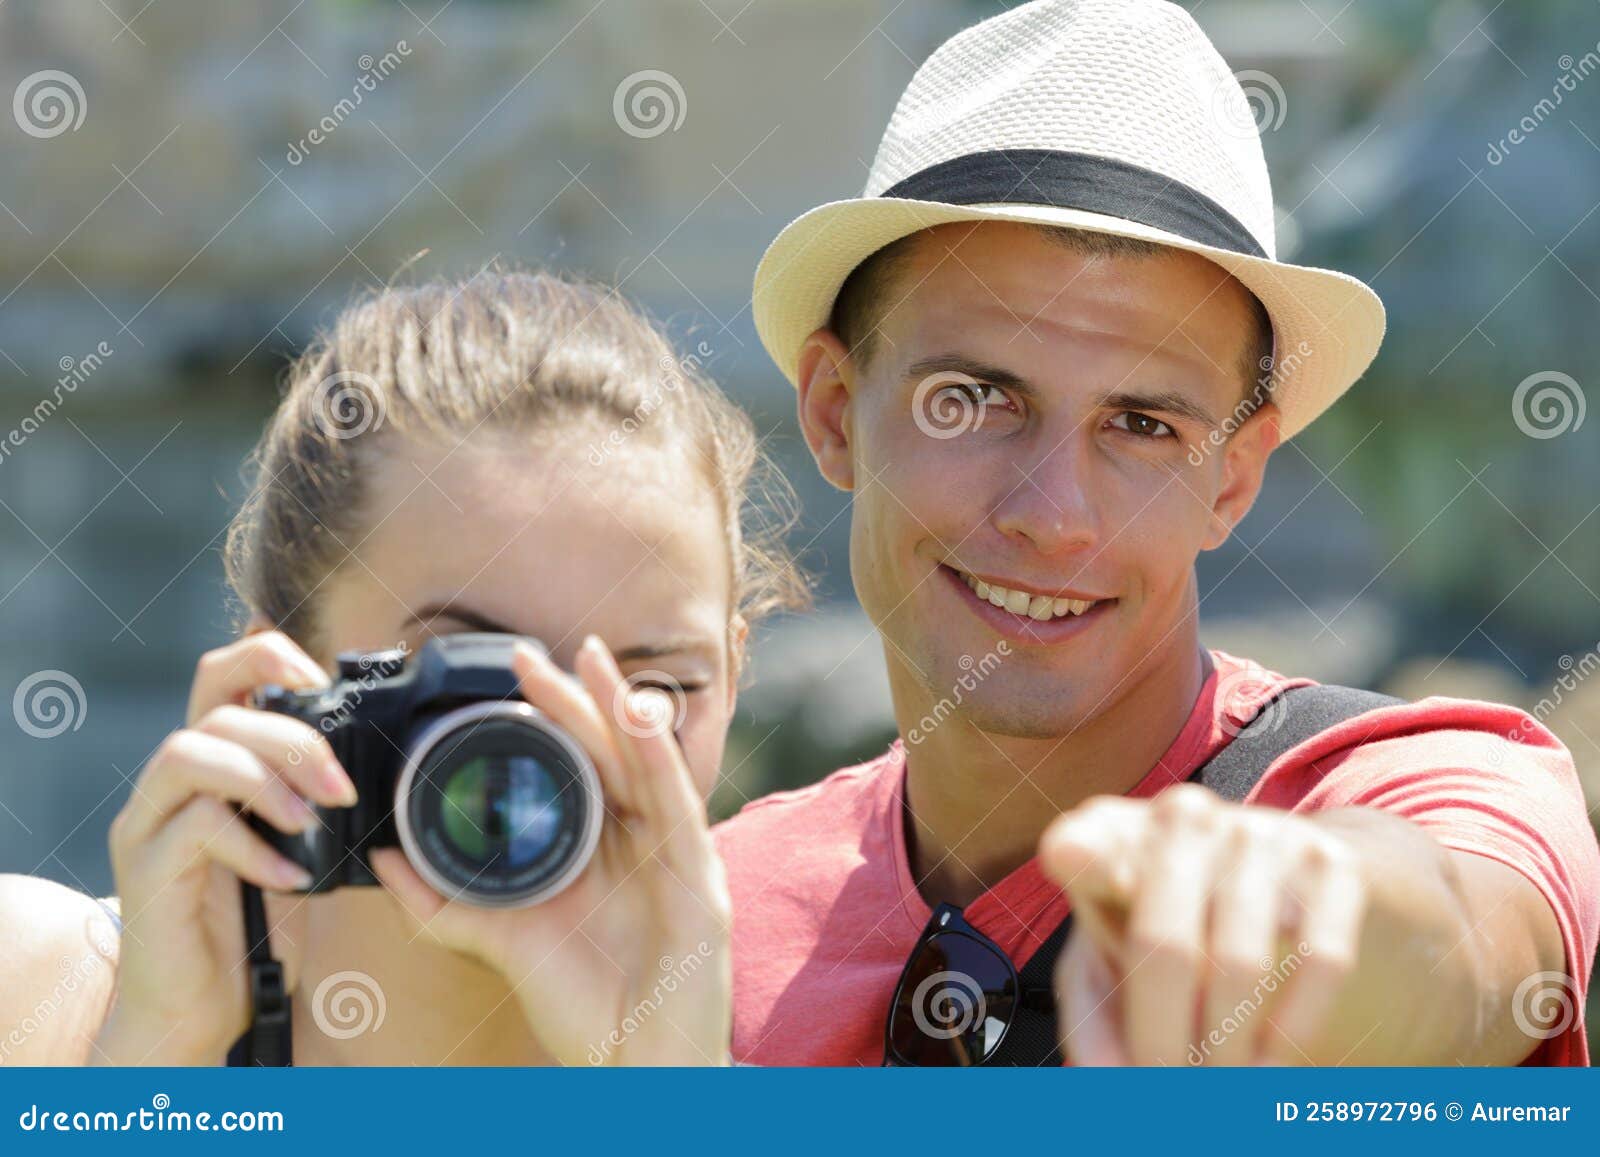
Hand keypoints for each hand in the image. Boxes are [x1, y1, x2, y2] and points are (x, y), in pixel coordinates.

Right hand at [97, 632, 352, 1064]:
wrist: (202, 1004)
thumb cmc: (257, 921)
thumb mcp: (304, 846)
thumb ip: (322, 799)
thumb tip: (392, 767)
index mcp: (211, 761)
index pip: (221, 671)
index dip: (271, 657)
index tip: (329, 691)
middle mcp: (169, 782)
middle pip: (215, 707)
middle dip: (291, 735)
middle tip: (341, 787)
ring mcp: (148, 822)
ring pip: (188, 752)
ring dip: (263, 778)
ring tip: (311, 820)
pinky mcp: (143, 869)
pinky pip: (193, 828)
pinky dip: (252, 847)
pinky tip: (291, 876)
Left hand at [371, 636, 731, 1066]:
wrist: (631, 1066)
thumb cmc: (584, 1006)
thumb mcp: (505, 940)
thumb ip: (446, 900)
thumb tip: (385, 858)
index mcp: (605, 848)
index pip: (578, 765)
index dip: (550, 717)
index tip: (511, 676)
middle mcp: (642, 841)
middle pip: (608, 753)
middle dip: (573, 699)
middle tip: (529, 655)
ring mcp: (675, 856)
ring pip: (647, 765)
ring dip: (619, 709)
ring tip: (590, 660)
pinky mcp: (701, 879)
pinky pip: (680, 806)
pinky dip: (659, 757)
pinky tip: (636, 718)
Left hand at [1039, 784, 1364, 1066]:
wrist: (1284, 889)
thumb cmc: (1168, 935)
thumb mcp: (1111, 968)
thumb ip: (1092, 1021)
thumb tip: (1112, 1081)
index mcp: (1110, 838)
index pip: (1085, 839)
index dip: (1081, 854)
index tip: (1072, 863)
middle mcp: (1182, 818)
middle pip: (1163, 944)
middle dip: (1161, 1043)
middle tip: (1166, 1092)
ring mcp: (1261, 833)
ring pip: (1240, 965)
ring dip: (1227, 1052)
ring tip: (1218, 1086)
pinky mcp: (1332, 862)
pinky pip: (1318, 962)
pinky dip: (1291, 1032)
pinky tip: (1269, 1062)